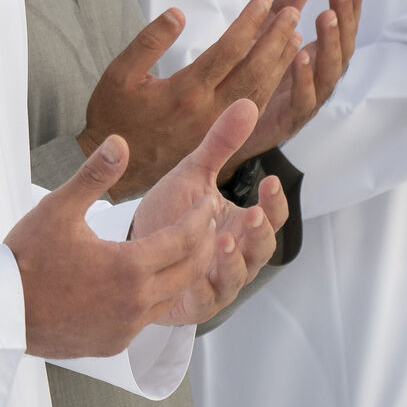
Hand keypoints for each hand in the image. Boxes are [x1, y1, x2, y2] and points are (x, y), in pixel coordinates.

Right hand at [4, 132, 221, 358]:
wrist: (1, 312)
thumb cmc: (27, 259)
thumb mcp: (59, 208)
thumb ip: (95, 175)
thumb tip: (119, 141)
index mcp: (128, 267)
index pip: (183, 239)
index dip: (199, 218)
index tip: (208, 202)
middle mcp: (134, 302)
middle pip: (189, 271)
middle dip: (203, 244)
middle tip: (206, 223)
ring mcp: (125, 327)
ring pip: (171, 298)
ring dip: (184, 273)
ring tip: (183, 249)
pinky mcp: (113, 344)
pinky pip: (148, 319)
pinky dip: (157, 297)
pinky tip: (146, 282)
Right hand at [79, 0, 305, 199]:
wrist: (116, 168)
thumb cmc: (114, 115)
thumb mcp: (119, 73)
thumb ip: (149, 41)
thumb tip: (177, 13)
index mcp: (184, 91)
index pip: (228, 50)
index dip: (249, 23)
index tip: (264, 0)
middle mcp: (207, 110)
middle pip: (252, 70)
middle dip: (275, 38)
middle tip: (292, 11)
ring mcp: (216, 127)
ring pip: (258, 92)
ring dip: (279, 62)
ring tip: (294, 34)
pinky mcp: (218, 137)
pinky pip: (253, 110)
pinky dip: (270, 86)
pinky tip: (278, 69)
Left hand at [131, 99, 281, 325]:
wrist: (132, 245)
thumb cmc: (171, 211)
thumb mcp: (194, 172)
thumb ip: (221, 143)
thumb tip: (247, 103)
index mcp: (242, 225)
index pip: (271, 215)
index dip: (274, 201)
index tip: (271, 180)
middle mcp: (238, 255)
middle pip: (262, 249)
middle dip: (259, 233)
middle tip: (251, 214)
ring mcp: (219, 282)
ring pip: (238, 277)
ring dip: (232, 261)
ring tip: (220, 241)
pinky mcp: (196, 303)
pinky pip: (207, 300)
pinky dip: (203, 289)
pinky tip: (194, 276)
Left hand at [237, 0, 362, 162]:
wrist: (231, 132)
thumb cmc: (256, 83)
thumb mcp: (269, 41)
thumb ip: (285, 11)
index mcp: (317, 60)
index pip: (342, 30)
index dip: (351, 6)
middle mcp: (319, 80)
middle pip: (342, 48)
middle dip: (345, 18)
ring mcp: (308, 102)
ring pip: (328, 73)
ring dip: (329, 43)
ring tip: (326, 15)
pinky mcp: (288, 122)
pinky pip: (301, 101)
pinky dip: (304, 79)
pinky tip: (300, 55)